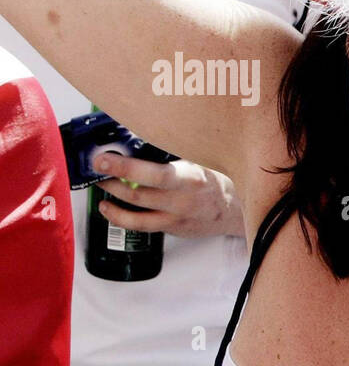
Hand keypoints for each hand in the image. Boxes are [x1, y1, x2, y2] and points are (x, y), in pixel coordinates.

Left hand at [94, 153, 243, 237]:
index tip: (103, 159)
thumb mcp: (201, 160)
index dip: (126, 168)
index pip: (155, 175)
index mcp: (191, 178)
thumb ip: (175, 153)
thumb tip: (137, 136)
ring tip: (101, 186)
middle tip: (96, 167)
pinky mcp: (172, 229)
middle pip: (138, 195)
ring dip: (112, 199)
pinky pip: (141, 226)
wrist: (235, 209)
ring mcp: (177, 218)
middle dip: (111, 181)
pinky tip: (109, 208)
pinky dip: (120, 217)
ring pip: (135, 214)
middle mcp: (183, 201)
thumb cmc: (215, 179)